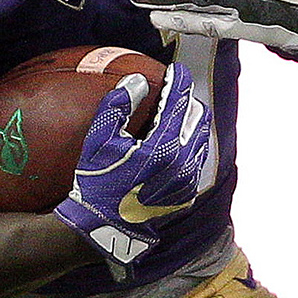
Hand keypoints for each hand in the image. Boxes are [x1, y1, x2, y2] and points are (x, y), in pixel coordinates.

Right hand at [54, 63, 211, 266]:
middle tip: (175, 90)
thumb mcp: (98, 141)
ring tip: (177, 112)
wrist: (103, 228)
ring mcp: (188, 179)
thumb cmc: (96, 183)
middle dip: (188, 99)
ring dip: (191, 121)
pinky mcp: (186, 193)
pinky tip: (176, 141)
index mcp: (164, 146)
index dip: (179, 81)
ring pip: (201, 138)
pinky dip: (190, 143)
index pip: (179, 102)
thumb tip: (136, 80)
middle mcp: (183, 162)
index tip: (176, 69)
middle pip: (197, 117)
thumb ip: (117, 106)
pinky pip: (197, 159)